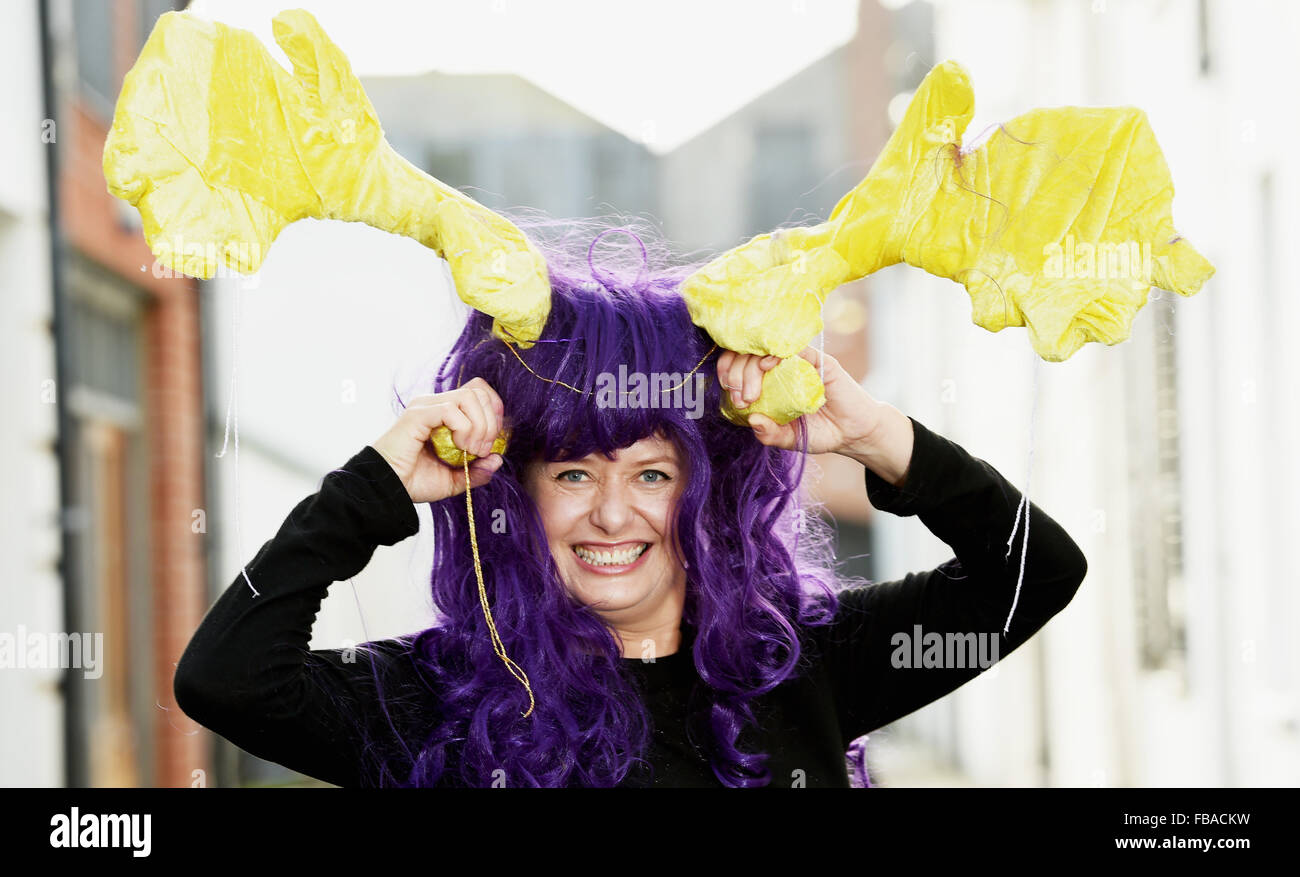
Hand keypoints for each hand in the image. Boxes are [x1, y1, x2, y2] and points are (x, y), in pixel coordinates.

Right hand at [370, 378, 505, 503]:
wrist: (387, 490)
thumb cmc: (415, 482)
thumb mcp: (456, 479)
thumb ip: (478, 470)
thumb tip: (498, 459)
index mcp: (445, 412)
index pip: (479, 392)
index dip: (494, 412)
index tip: (493, 441)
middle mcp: (435, 403)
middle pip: (479, 392)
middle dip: (491, 422)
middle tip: (482, 450)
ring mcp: (426, 406)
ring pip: (469, 396)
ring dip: (479, 425)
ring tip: (470, 450)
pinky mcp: (418, 414)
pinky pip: (451, 408)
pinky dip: (464, 428)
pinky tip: (459, 447)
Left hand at [718, 346, 885, 455]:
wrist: (854, 433)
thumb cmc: (820, 433)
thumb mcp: (788, 439)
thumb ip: (770, 434)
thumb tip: (752, 420)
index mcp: (768, 381)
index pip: (738, 363)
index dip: (727, 372)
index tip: (730, 395)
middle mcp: (779, 367)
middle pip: (746, 352)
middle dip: (736, 373)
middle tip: (742, 398)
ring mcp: (797, 362)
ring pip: (764, 347)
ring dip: (750, 367)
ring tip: (752, 393)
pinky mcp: (817, 360)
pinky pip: (794, 347)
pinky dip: (775, 352)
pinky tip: (768, 366)